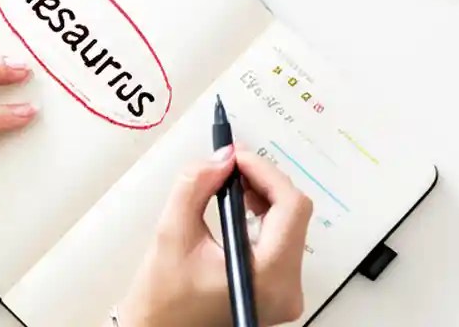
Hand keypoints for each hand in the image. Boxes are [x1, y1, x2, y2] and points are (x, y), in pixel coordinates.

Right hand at [116, 146, 313, 326]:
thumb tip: (223, 157)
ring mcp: (287, 291)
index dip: (264, 172)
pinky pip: (283, 238)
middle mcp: (288, 288)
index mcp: (268, 277)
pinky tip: (241, 206)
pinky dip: (264, 215)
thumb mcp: (172, 234)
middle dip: (263, 181)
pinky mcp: (280, 289)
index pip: (290, 207)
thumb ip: (196, 187)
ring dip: (264, 196)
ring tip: (231, 184)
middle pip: (294, 212)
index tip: (237, 157)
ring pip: (291, 222)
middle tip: (230, 165)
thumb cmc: (163, 301)